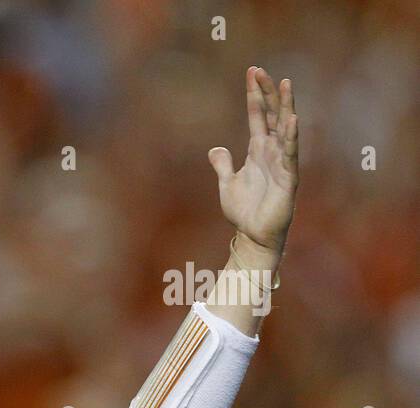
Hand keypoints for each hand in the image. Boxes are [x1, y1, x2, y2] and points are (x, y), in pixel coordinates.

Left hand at [207, 66, 298, 260]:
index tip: (252, 72)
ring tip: (286, 83)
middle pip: (272, 114)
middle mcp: (273, 151)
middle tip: (261, 70)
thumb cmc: (244, 211)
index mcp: (258, 150)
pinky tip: (292, 119)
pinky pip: (291, 153)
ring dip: (285, 106)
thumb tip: (215, 149)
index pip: (257, 116)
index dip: (255, 95)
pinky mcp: (288, 177)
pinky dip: (291, 136)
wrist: (253, 236)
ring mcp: (282, 162)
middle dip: (267, 92)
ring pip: (285, 128)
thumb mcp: (227, 183)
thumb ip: (223, 165)